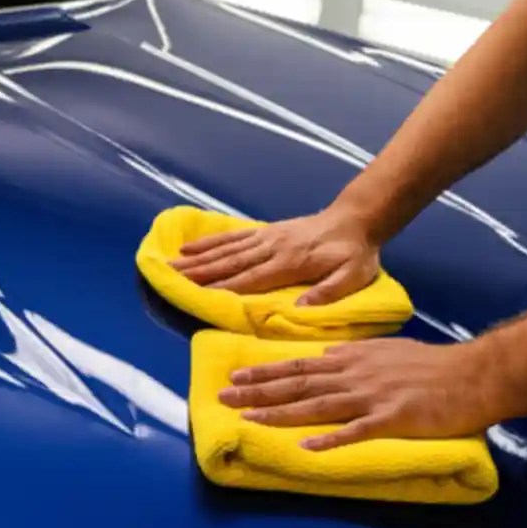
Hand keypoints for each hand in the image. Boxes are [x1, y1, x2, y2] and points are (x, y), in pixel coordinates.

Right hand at [171, 207, 379, 305]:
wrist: (356, 219)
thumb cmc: (355, 254)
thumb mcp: (353, 277)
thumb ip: (328, 292)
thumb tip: (300, 308)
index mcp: (291, 263)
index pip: (251, 278)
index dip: (224, 287)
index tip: (197, 294)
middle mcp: (273, 248)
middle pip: (230, 262)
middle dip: (200, 272)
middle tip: (171, 279)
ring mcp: (267, 237)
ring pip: (227, 249)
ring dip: (198, 258)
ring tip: (172, 264)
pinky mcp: (266, 231)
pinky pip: (233, 237)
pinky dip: (210, 242)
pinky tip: (191, 247)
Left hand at [218, 338, 501, 450]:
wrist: (472, 375)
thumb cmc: (432, 365)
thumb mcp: (386, 351)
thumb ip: (354, 355)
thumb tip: (327, 355)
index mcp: (353, 358)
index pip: (300, 365)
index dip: (266, 372)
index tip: (236, 376)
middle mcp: (355, 374)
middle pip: (299, 383)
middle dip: (258, 390)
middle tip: (224, 395)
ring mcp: (372, 396)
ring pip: (317, 405)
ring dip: (281, 412)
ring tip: (248, 418)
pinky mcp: (392, 419)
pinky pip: (356, 431)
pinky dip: (330, 439)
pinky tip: (306, 447)